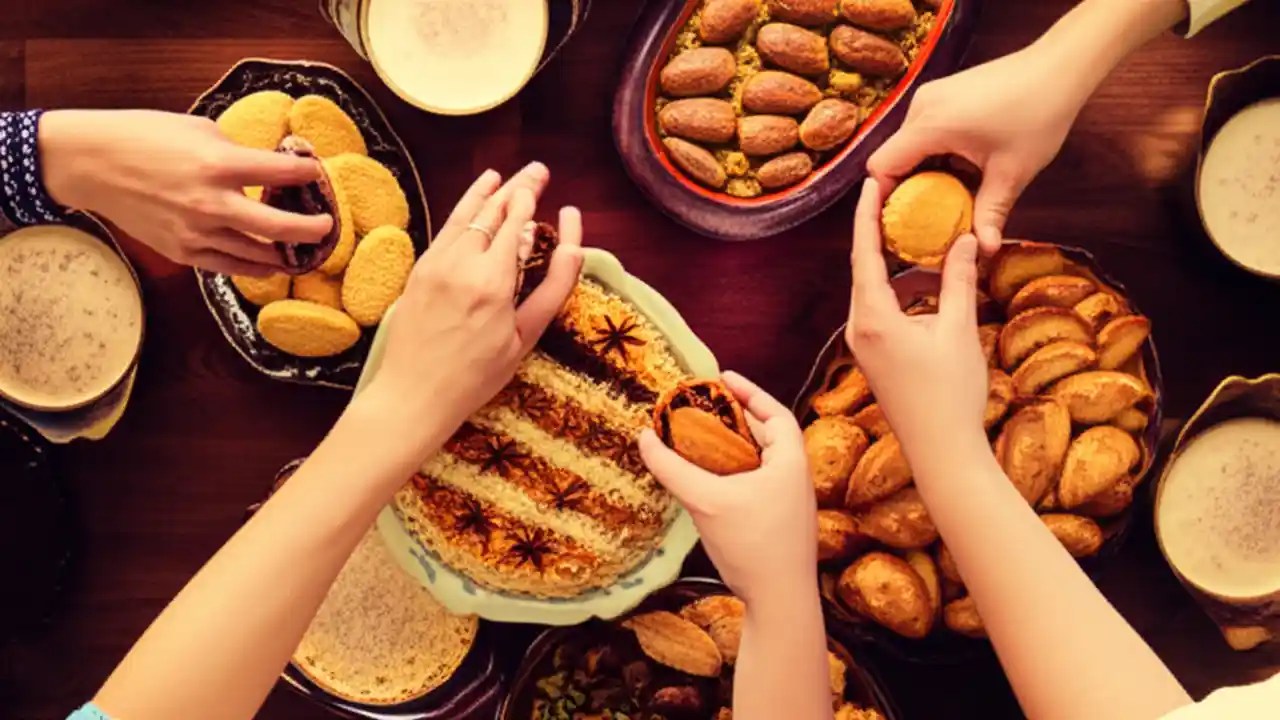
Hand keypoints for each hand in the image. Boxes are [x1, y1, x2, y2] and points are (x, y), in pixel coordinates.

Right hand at [39, 109, 332, 275]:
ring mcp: (197, 233)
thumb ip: (238, 153)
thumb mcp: (200, 130)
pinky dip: (254, 266)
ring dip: (288, 254)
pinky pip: (230, 266)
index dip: (309, 174)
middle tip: (328, 227)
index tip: (318, 174)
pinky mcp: (183, 252)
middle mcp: (212, 204)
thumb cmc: (145, 137)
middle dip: (313, 229)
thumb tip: (271, 167)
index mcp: (219, 164)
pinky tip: (272, 264)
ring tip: (306, 251)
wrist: (92, 164)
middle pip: (281, 227)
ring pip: (259, 255)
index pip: (283, 173)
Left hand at [365, 163, 582, 455]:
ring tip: (504, 175)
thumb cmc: (477, 375)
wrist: (413, 394)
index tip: (544, 184)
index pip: (516, 224)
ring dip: (488, 192)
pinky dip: (463, 209)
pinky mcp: (420, 270)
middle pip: (494, 212)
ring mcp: (437, 263)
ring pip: (467, 215)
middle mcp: (463, 264)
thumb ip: (551, 289)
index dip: (530, 200)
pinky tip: (474, 199)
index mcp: (494, 282)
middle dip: (517, 188)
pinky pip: (447, 229)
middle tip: (537, 170)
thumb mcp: (525, 338)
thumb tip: (573, 247)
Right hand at [639, 372, 816, 606]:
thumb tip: (644, 437)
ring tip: (700, 442)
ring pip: (759, 463)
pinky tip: (708, 483)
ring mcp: (789, 503)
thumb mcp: (707, 501)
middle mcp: (796, 477)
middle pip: (766, 435)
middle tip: (701, 409)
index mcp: (791, 461)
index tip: (722, 378)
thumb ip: (674, 468)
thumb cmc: (753, 546)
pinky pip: (755, 485)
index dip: (749, 392)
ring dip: (732, 450)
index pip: (775, 412)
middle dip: (734, 420)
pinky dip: (733, 475)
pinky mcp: (779, 524)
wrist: (780, 603)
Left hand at [846, 179, 987, 468]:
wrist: (940, 452)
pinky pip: (882, 309)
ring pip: (876, 290)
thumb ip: (958, 280)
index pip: (864, 253)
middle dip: (883, 232)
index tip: (873, 181)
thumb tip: (965, 239)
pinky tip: (928, 280)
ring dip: (899, 264)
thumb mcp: (959, 329)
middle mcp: (858, 328)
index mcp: (872, 318)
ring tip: (923, 234)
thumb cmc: (950, 394)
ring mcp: (863, 344)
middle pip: (865, 267)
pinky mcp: (874, 356)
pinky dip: (902, 290)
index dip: (868, 213)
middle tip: (899, 195)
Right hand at [867, 47, 1080, 252]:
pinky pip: (924, 131)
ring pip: (909, 145)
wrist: (1060, 67)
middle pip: (893, 157)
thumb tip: (983, 252)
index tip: (900, 225)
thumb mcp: (1012, 172)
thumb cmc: (1038, 114)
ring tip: (947, 197)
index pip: (880, 166)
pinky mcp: (943, 94)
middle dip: (907, 191)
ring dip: (924, 173)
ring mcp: (931, 97)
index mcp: (929, 125)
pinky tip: (961, 169)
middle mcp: (921, 107)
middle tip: (926, 220)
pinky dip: (934, 155)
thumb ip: (990, 213)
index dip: (884, 199)